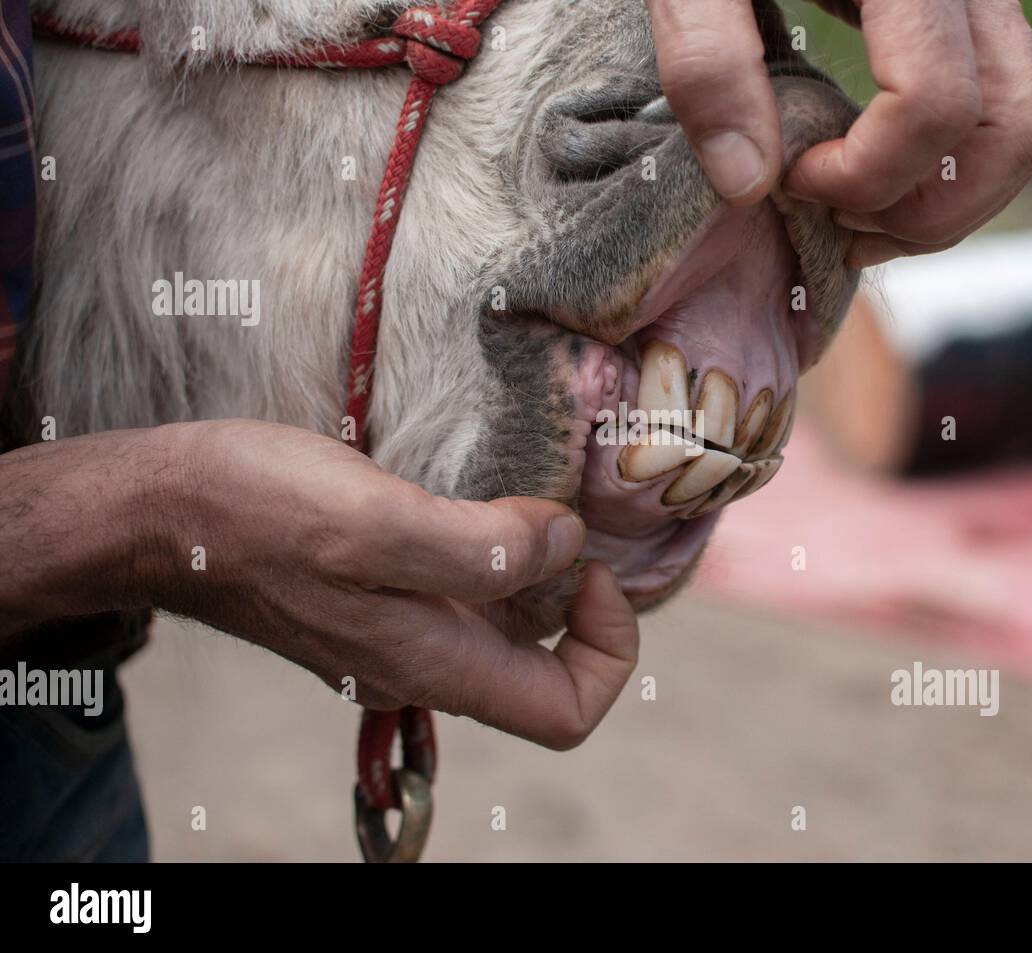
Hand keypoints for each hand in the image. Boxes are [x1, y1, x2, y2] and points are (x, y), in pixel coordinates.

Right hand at [0, 421, 637, 748]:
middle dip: (577, 598)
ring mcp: (395, 633)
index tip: (589, 568)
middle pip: (542, 667)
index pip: (565, 712)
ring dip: (535, 569)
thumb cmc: (253, 513)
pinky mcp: (373, 596)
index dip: (606, 649)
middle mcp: (422, 663)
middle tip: (564, 516)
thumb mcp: (378, 522)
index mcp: (434, 664)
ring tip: (527, 497)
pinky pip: (459, 592)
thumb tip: (565, 544)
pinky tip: (474, 495)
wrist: (153, 514)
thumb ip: (484, 547)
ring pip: (503, 625)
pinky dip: (489, 550)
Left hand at [647, 0, 1031, 267]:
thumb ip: (706, 62)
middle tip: (837, 220)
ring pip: (1028, 126)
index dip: (864, 175)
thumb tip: (749, 185)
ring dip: (953, 201)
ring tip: (857, 214)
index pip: (936, 105)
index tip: (787, 178)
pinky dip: (953, 169)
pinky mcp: (972, 14)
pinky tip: (873, 182)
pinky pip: (1004, 108)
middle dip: (930, 209)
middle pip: (1018, 127)